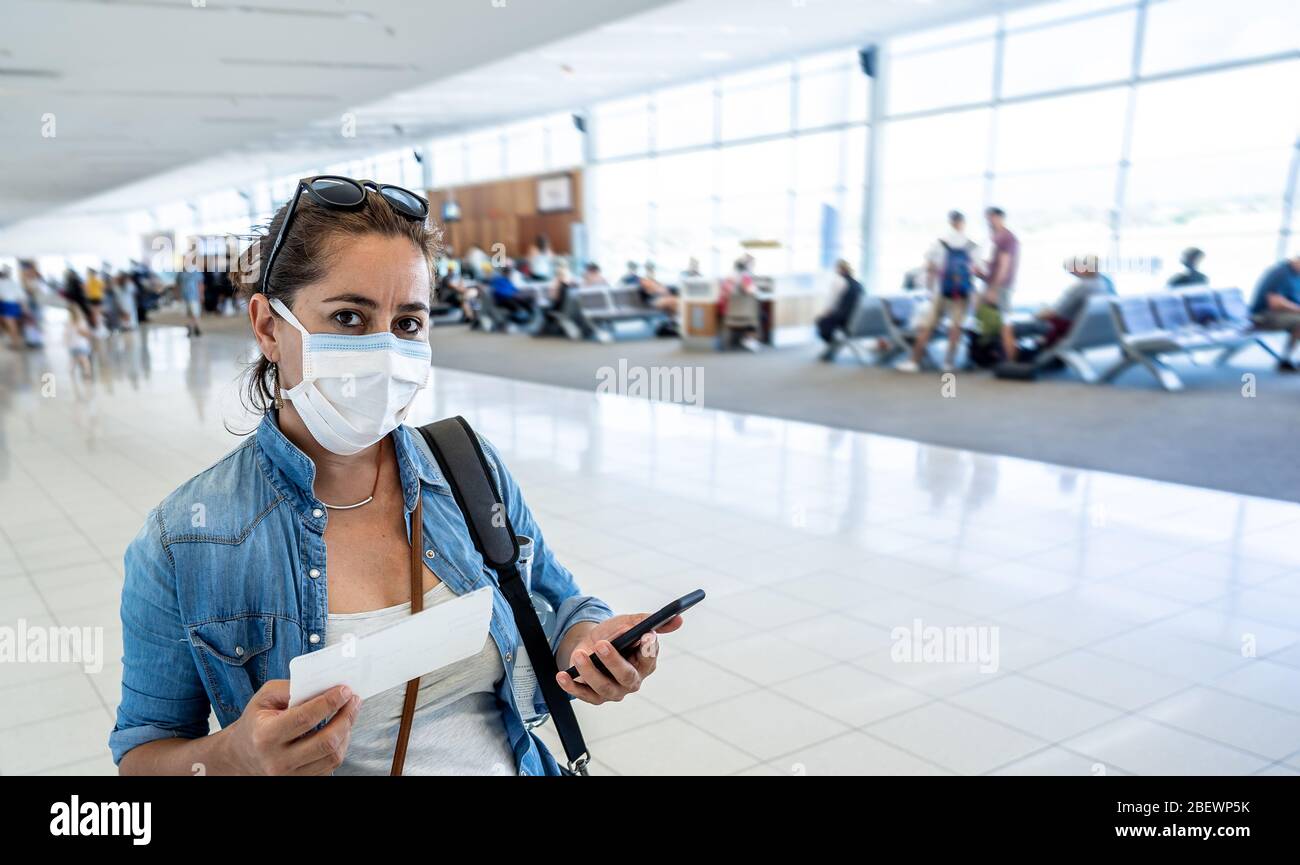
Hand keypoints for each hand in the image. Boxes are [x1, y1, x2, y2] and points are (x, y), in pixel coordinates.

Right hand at [218, 680, 360, 774]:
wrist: (242, 755)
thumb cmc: (256, 722)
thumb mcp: (264, 698)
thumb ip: (291, 688)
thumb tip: (323, 686)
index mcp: (266, 735)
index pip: (306, 718)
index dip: (330, 702)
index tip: (344, 691)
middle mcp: (277, 760)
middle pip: (326, 741)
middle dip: (346, 717)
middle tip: (353, 700)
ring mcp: (289, 775)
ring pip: (332, 756)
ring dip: (347, 732)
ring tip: (349, 713)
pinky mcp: (299, 781)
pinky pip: (329, 766)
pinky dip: (340, 746)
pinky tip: (340, 731)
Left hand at [556, 613, 683, 704]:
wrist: (591, 643)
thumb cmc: (614, 634)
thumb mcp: (630, 622)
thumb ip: (651, 621)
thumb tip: (678, 618)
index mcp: (645, 663)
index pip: (649, 658)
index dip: (648, 649)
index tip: (644, 636)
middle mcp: (632, 680)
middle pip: (626, 676)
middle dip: (614, 661)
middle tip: (602, 645)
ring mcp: (614, 691)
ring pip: (604, 687)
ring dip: (590, 672)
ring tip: (580, 655)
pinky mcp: (595, 696)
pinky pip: (584, 695)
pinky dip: (572, 686)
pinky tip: (562, 676)